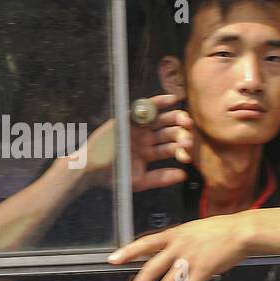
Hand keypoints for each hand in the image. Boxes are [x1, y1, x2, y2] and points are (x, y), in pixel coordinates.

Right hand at [78, 93, 195, 192]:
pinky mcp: (127, 117)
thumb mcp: (140, 180)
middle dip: (181, 132)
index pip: (169, 148)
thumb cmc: (112, 177)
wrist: (90, 170)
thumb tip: (183, 175)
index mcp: (147, 152)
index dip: (181, 149)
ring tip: (185, 119)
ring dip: (174, 118)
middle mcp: (144, 138)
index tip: (188, 153)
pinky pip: (145, 106)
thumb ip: (161, 178)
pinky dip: (159, 101)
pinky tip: (173, 99)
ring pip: (161, 119)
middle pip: (168, 132)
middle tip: (189, 135)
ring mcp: (137, 127)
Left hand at [107, 213, 248, 280]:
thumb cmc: (220, 231)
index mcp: (174, 235)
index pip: (145, 243)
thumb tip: (166, 256)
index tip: (112, 260)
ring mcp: (189, 258)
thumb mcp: (192, 231)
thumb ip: (177, 242)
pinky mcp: (203, 269)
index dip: (128, 251)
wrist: (241, 232)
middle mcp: (178, 246)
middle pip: (151, 269)